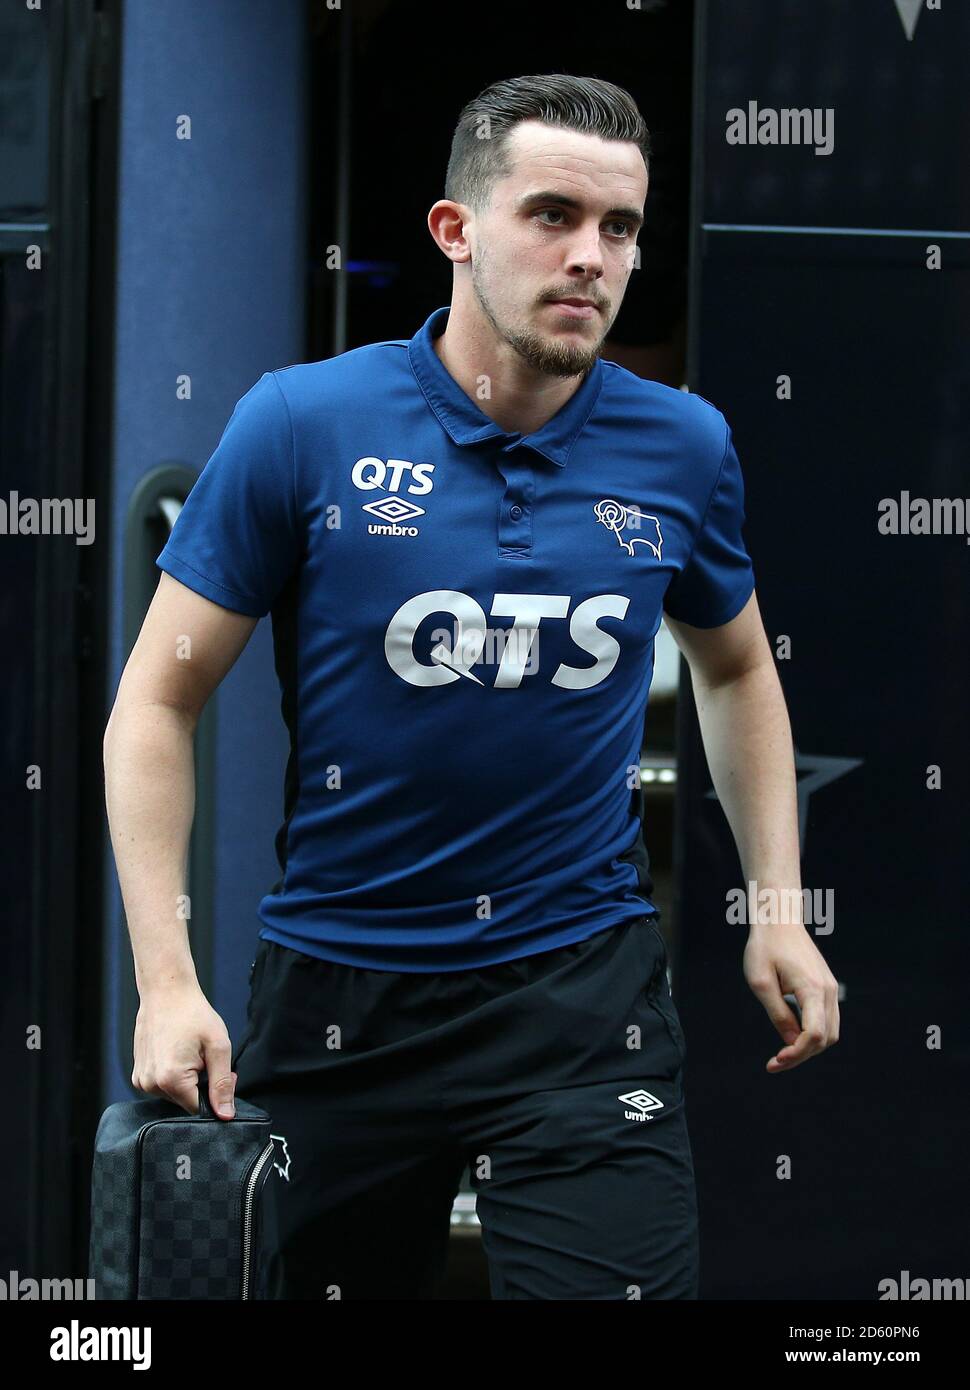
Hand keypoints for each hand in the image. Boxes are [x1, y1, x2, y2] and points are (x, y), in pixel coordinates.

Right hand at [132, 981, 236, 1117]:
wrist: (166, 992)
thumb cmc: (193, 1014)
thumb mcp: (218, 1047)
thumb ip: (222, 1084)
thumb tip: (225, 1114)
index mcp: (170, 1080)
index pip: (199, 1108)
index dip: (214, 1092)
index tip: (218, 1070)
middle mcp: (151, 1084)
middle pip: (185, 1102)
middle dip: (200, 1084)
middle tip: (205, 1057)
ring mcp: (141, 1080)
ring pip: (174, 1094)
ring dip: (186, 1079)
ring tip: (188, 1051)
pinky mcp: (137, 1074)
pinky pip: (162, 1085)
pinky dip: (173, 1075)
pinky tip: (176, 1052)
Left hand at [743, 922, 839, 1071]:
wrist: (778, 918)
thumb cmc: (765, 947)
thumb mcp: (761, 983)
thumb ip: (778, 1014)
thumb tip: (791, 1044)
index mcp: (813, 989)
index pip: (815, 1035)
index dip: (797, 1054)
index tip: (775, 1060)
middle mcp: (828, 991)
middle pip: (826, 1039)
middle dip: (802, 1055)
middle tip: (774, 1062)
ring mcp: (830, 988)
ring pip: (830, 1032)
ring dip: (809, 1047)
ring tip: (782, 1053)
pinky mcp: (827, 986)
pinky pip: (827, 1020)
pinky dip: (813, 1034)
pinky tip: (792, 1037)